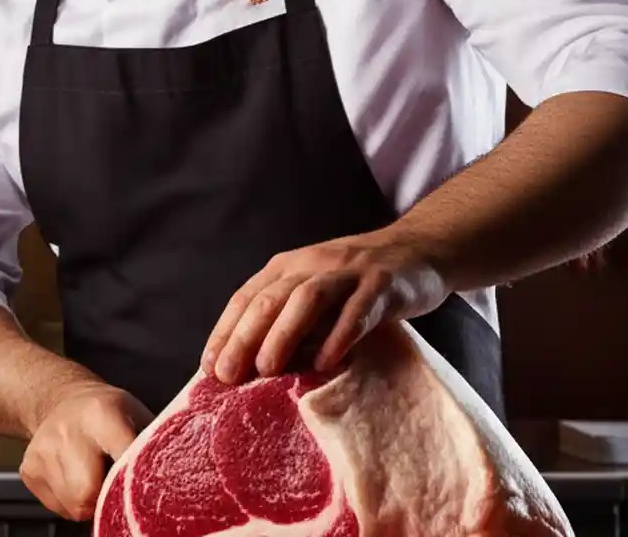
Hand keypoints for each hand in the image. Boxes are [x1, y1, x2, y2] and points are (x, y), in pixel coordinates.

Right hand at [18, 380, 153, 520]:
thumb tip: (175, 475)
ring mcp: (43, 451)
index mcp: (102, 413)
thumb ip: (151, 443)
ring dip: (90, 502)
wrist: (60, 399)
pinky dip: (72, 502)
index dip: (135, 480)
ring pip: (73, 505)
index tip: (147, 492)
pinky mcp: (29, 469)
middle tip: (117, 487)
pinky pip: (58, 507)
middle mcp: (67, 430)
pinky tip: (76, 478)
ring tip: (96, 477)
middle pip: (88, 492)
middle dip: (106, 499)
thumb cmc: (108, 412)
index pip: (122, 456)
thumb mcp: (136, 414)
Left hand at [202, 229, 447, 383]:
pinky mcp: (382, 284)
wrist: (419, 251)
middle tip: (228, 377)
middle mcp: (313, 264)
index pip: (247, 297)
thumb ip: (288, 321)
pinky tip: (325, 362)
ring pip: (308, 298)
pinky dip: (338, 335)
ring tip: (267, 370)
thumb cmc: (358, 285)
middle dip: (244, 338)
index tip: (208, 369)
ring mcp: (349, 272)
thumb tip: (250, 368)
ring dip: (283, 334)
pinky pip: (358, 310)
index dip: (225, 332)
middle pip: (271, 298)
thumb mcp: (316, 294)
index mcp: (288, 267)